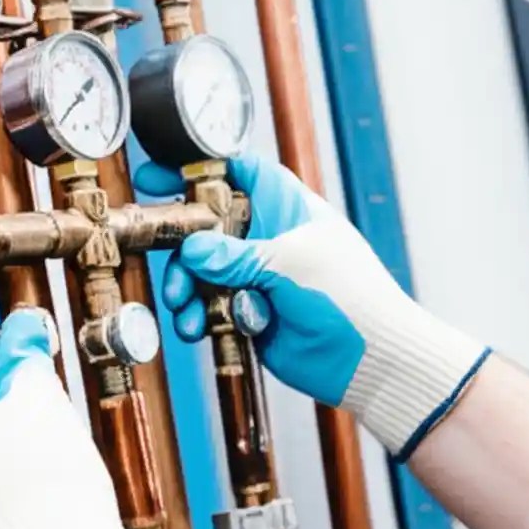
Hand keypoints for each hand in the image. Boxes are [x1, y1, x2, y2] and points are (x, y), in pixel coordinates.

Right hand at [134, 155, 488, 457]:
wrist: (369, 360)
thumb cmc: (347, 296)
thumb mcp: (290, 264)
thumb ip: (235, 256)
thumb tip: (190, 249)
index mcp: (286, 210)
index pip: (239, 173)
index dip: (199, 169)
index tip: (159, 174)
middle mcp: (267, 238)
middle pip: (206, 226)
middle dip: (181, 245)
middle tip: (167, 261)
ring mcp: (256, 277)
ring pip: (201, 272)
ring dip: (185, 288)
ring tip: (184, 308)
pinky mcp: (247, 313)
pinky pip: (208, 307)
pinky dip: (196, 316)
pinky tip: (195, 328)